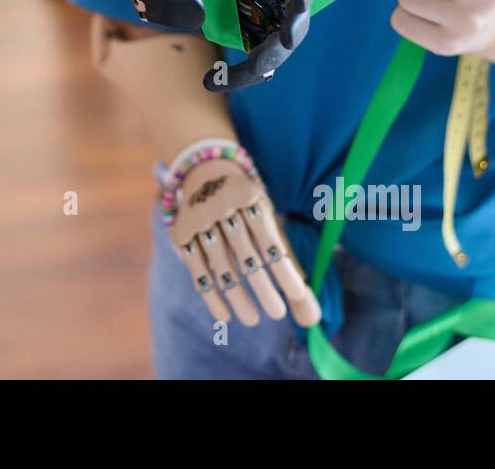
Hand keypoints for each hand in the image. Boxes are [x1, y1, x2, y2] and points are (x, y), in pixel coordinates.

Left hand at [116, 0, 314, 91]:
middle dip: (285, 37)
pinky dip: (245, 67)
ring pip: (278, 29)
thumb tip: (201, 15)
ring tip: (221, 79)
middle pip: (293, 3)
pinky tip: (215, 79)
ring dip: (265, 58)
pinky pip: (257, 44)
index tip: (295, 14)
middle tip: (260, 66)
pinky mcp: (241, 16)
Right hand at [163, 140, 320, 327]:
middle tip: (277, 313)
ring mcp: (200, 221)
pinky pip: (197, 270)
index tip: (297, 295)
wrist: (206, 175)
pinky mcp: (182, 235)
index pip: (270, 240)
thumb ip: (290, 269)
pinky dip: (211, 296)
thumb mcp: (270, 226)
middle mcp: (223, 207)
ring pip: (221, 265)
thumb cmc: (249, 212)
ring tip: (253, 320)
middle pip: (246, 255)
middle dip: (263, 288)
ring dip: (238, 297)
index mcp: (251, 199)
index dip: (284, 269)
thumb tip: (312, 318)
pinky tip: (225, 317)